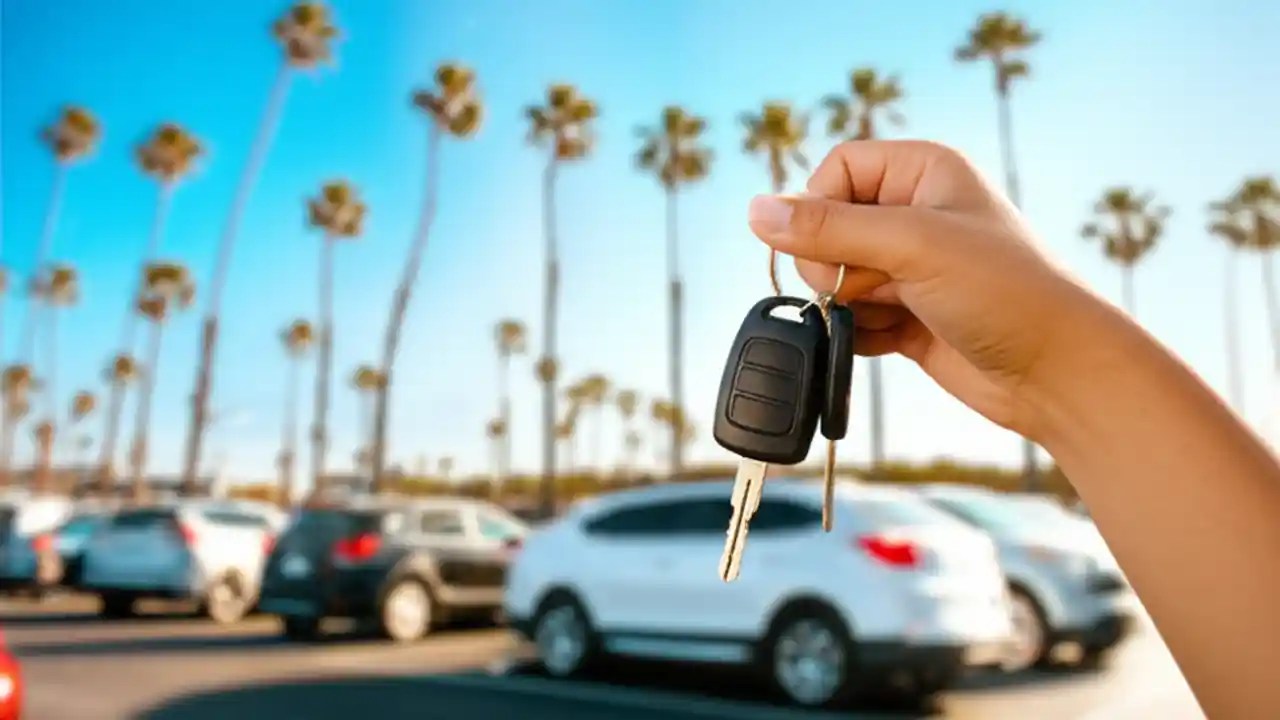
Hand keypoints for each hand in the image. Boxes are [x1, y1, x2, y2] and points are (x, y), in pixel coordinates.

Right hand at [747, 140, 1106, 439]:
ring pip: (835, 277)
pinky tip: (890, 341)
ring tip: (891, 316)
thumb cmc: (1006, 292)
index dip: (819, 207)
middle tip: (869, 288)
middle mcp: (915, 214)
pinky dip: (856, 333)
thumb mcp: (913, 245)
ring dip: (846, 304)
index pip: (836, 169)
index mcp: (924, 171)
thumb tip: (756, 211)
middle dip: (834, 265)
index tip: (832, 249)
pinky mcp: (907, 316)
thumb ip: (830, 228)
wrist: (1057, 374)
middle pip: (828, 227)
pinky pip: (851, 317)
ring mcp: (910, 268)